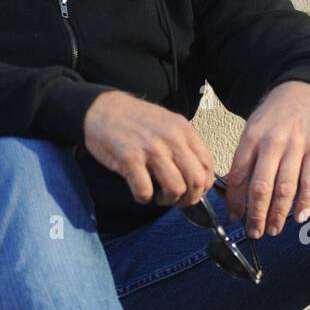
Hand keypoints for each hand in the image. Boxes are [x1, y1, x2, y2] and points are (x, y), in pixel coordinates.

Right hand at [82, 91, 215, 208]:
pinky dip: (144, 198)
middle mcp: (171, 139)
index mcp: (183, 129)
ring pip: (175, 189)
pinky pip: (145, 191)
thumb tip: (196, 175)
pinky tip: (140, 192)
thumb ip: (183, 144)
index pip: (207, 165)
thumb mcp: (167, 123)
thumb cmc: (134, 119)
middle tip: (177, 200)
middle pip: (195, 180)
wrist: (102, 109)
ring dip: (168, 200)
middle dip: (189, 198)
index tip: (195, 191)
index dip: (204, 185)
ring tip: (158, 196)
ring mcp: (151, 149)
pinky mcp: (130, 159)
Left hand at [223, 80, 309, 237]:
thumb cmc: (276, 114)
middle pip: (261, 186)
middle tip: (255, 232)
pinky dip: (305, 202)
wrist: (305, 88)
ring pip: (285, 187)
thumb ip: (246, 157)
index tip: (234, 217)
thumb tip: (235, 191)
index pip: (239, 176)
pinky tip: (299, 217)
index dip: (235, 201)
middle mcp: (272, 143)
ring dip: (278, 214)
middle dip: (256, 214)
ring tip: (274, 229)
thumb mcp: (253, 128)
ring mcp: (296, 146)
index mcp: (251, 138)